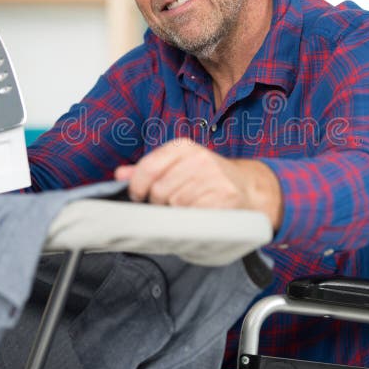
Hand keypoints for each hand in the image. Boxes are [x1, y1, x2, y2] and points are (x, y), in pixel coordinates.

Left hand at [114, 138, 283, 229]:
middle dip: (160, 204)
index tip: (139, 197)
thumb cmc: (208, 179)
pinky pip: (194, 215)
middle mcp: (199, 159)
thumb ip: (148, 170)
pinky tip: (199, 216)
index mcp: (183, 147)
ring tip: (190, 209)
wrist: (249, 188)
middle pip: (159, 190)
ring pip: (176, 204)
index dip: (138, 187)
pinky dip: (193, 221)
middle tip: (172, 205)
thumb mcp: (178, 167)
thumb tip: (120, 174)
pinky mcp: (225, 197)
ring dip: (178, 213)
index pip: (148, 168)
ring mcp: (213, 177)